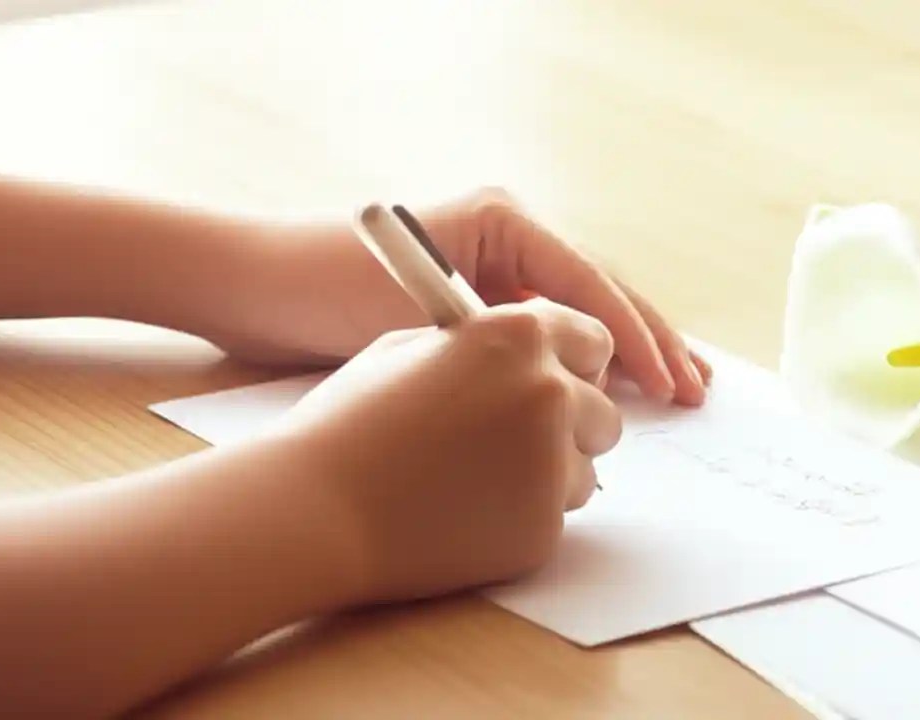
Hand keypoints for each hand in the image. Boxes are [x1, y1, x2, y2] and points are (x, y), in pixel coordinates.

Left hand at [206, 188, 710, 405]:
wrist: (253, 288)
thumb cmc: (327, 289)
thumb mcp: (425, 311)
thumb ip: (508, 335)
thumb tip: (585, 374)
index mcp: (505, 220)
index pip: (591, 284)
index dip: (637, 337)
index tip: (669, 383)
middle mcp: (509, 236)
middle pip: (602, 292)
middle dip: (653, 341)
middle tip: (698, 387)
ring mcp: (496, 267)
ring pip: (583, 313)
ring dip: (631, 350)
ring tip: (681, 384)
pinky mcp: (479, 300)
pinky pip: (548, 332)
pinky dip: (584, 361)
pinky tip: (613, 388)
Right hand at [274, 298, 618, 601]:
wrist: (315, 508)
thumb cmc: (351, 423)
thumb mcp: (410, 349)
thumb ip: (484, 345)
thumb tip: (527, 354)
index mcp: (518, 335)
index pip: (594, 339)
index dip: (574, 361)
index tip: (557, 377)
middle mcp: (549, 392)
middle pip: (604, 410)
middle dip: (572, 423)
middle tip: (518, 437)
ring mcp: (551, 464)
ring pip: (586, 469)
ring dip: (551, 473)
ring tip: (477, 477)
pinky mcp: (541, 528)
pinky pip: (555, 517)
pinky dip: (521, 516)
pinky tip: (464, 512)